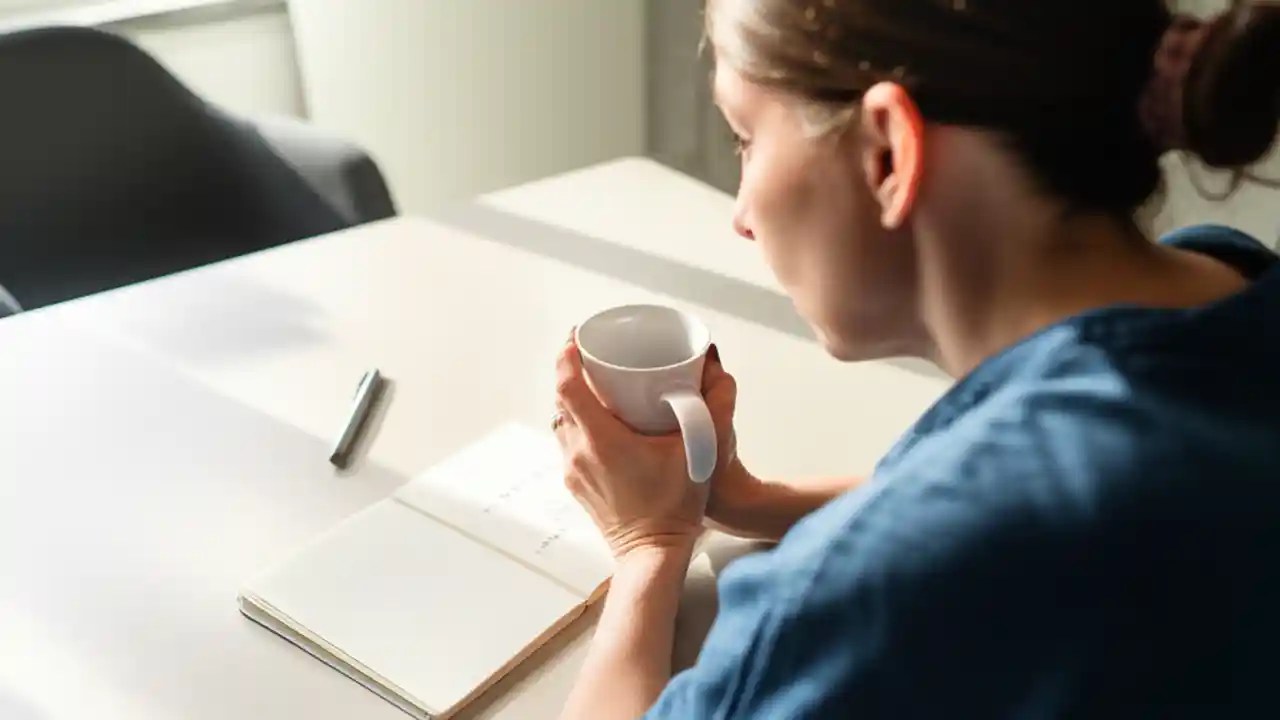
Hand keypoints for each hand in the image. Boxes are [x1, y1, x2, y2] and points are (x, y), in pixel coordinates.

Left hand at [553, 335, 738, 559]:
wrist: (652, 553)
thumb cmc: (674, 505)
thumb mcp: (700, 452)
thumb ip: (714, 408)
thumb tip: (719, 374)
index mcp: (601, 438)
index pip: (567, 385)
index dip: (566, 355)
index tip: (577, 336)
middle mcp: (578, 452)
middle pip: (562, 400)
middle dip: (573, 373)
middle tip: (595, 357)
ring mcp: (573, 470)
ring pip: (562, 422)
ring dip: (575, 401)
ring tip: (599, 387)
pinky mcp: (576, 484)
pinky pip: (570, 443)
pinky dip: (580, 425)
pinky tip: (603, 424)